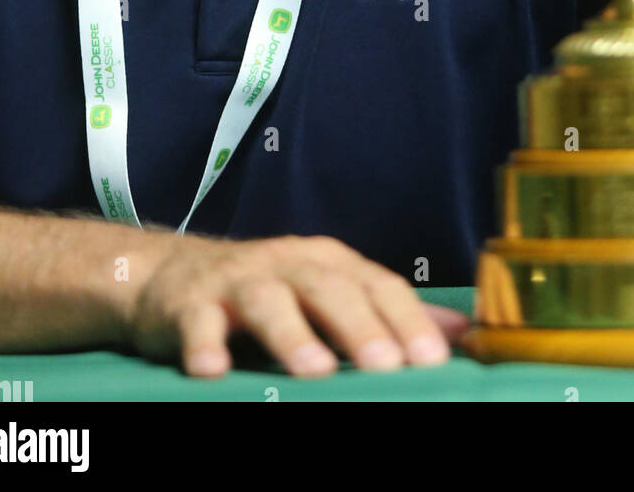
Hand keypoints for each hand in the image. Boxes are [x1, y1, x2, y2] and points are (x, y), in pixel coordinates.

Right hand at [126, 231, 469, 377]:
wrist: (171, 273)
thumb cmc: (267, 290)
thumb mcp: (330, 291)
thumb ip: (387, 313)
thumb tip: (462, 332)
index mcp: (330, 262)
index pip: (378, 286)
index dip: (407, 319)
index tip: (433, 359)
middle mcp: (289, 263)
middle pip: (330, 290)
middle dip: (360, 328)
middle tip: (387, 366)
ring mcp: (239, 280)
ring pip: (268, 302)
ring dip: (292, 335)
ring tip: (314, 371)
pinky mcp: (190, 302)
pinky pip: (198, 323)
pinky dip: (205, 345)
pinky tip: (213, 371)